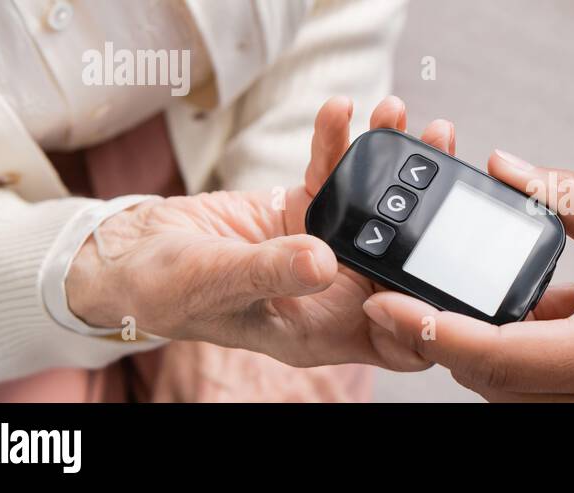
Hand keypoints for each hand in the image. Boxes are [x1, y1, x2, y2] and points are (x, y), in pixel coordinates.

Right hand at [65, 96, 453, 370]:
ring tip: (395, 114)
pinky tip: (338, 110)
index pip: (399, 336)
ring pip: (374, 208)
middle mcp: (335, 293)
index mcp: (325, 330)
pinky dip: (334, 142)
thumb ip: (270, 273)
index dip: (429, 311)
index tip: (443, 264)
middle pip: (401, 257)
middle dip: (426, 208)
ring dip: (387, 160)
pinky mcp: (302, 211)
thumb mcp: (217, 283)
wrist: (131, 258)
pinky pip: (330, 175)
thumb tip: (322, 262)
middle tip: (439, 149)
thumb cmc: (167, 292)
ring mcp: (322, 249)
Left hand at [363, 152, 573, 401]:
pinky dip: (484, 362)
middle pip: (487, 382)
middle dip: (429, 344)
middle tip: (387, 298)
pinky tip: (475, 324)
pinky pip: (514, 396)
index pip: (512, 357)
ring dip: (451, 354)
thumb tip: (505, 167)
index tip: (398, 304)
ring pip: (494, 395)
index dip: (445, 335)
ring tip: (416, 306)